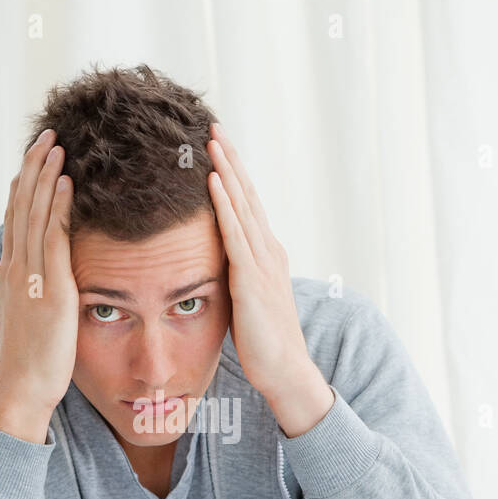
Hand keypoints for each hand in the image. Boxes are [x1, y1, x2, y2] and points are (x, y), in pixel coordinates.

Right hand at [0, 129, 77, 442]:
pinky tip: (65, 183)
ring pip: (33, 214)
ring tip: (56, 145)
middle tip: (46, 136)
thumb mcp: (33, 318)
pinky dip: (56, 207)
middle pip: (21, 207)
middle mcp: (16, 269)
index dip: (23, 187)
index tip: (33, 160)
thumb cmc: (34, 362)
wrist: (23, 389)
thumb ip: (38, 293)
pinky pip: (52, 238)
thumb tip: (48, 280)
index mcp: (13, 275)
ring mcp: (30, 277)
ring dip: (44, 176)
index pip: (16, 220)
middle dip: (33, 169)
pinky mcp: (50, 289)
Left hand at [207, 124, 332, 436]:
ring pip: (242, 207)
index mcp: (266, 255)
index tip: (218, 146)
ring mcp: (263, 263)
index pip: (247, 206)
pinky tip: (214, 182)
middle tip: (214, 127)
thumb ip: (235, 276)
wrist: (285, 371)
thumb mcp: (246, 299)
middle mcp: (268, 251)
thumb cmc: (263, 342)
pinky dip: (225, 205)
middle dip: (230, 160)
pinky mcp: (252, 279)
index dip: (234, 175)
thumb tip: (215, 264)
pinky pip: (235, 234)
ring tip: (212, 141)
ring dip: (227, 171)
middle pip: (247, 196)